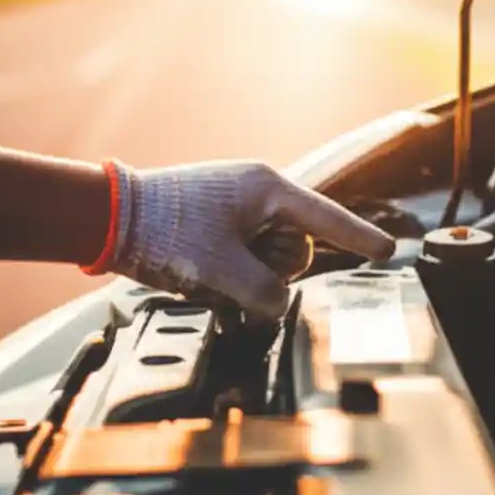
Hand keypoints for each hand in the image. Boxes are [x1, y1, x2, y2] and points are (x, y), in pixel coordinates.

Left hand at [102, 160, 393, 318]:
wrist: (107, 218)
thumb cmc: (162, 230)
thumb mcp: (221, 268)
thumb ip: (265, 293)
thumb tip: (278, 304)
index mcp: (266, 189)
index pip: (326, 217)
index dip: (359, 237)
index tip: (388, 250)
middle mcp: (257, 194)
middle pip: (297, 247)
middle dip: (271, 270)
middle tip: (229, 273)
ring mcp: (237, 210)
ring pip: (270, 259)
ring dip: (246, 276)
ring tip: (207, 273)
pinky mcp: (218, 226)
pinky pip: (245, 259)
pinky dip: (230, 275)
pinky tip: (200, 274)